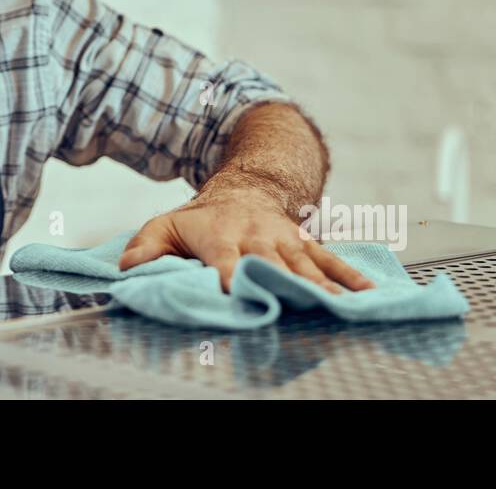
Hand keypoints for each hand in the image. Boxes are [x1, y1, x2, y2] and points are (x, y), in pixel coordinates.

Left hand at [118, 190, 375, 293]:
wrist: (244, 189)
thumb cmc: (200, 219)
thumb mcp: (167, 225)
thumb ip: (146, 245)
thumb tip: (126, 267)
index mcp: (221, 234)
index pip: (225, 257)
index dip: (230, 273)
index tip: (235, 290)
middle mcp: (257, 236)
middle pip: (270, 262)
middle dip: (281, 284)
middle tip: (296, 306)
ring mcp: (285, 240)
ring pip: (304, 264)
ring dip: (321, 285)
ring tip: (338, 306)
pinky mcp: (305, 245)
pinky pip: (330, 261)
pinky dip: (350, 277)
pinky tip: (368, 296)